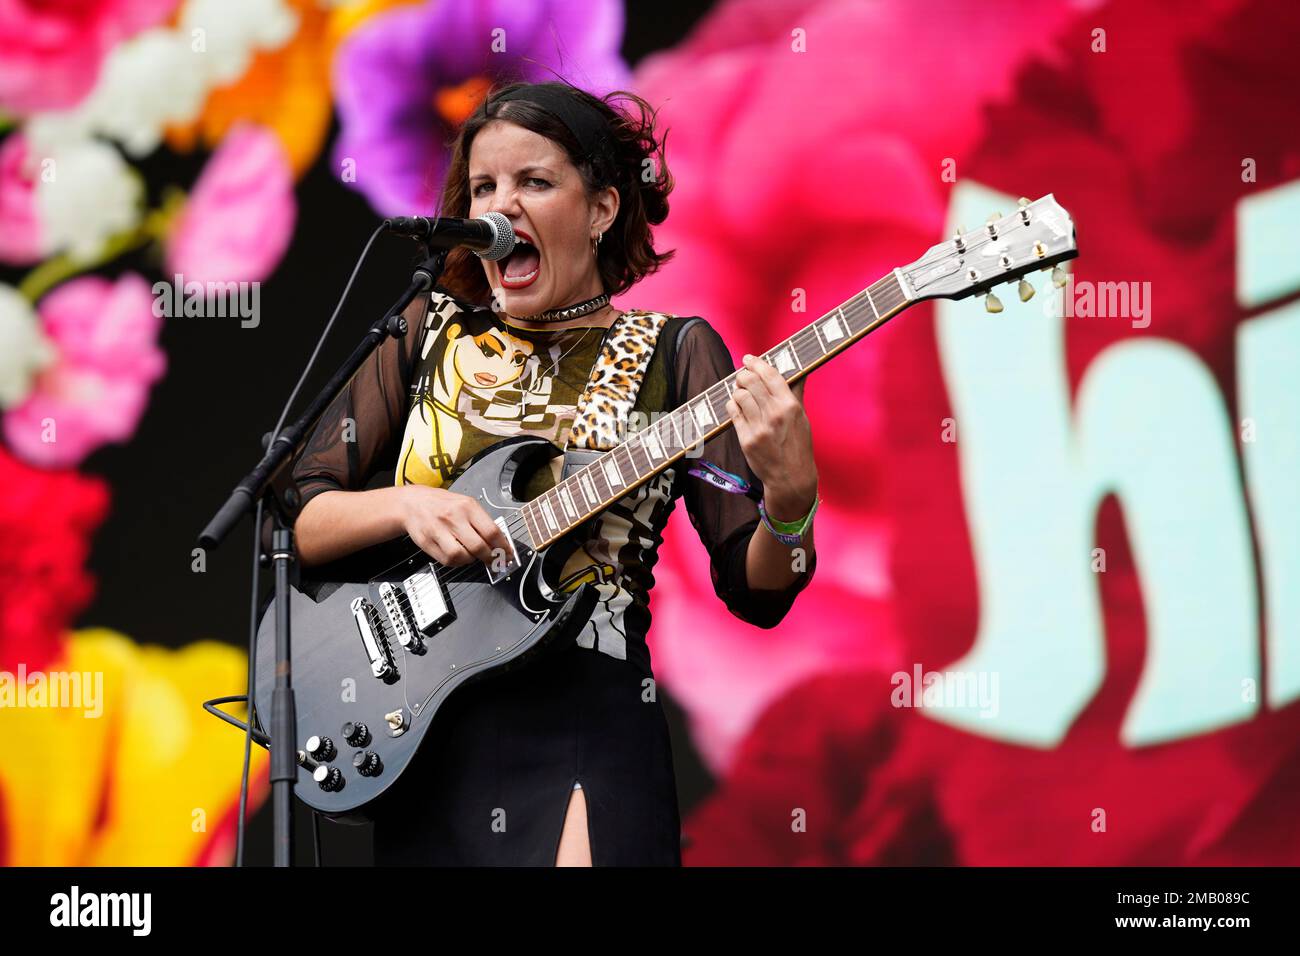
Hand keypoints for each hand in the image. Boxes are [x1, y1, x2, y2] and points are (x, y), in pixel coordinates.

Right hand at [398, 485, 511, 566]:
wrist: (412, 503)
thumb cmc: (441, 504)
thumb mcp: (465, 504)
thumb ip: (481, 521)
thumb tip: (500, 541)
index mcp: (467, 506)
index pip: (491, 531)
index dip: (503, 547)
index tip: (507, 554)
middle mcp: (453, 517)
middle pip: (478, 546)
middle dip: (490, 558)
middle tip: (493, 560)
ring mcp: (438, 530)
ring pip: (462, 556)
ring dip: (471, 560)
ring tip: (472, 556)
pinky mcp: (427, 542)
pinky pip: (447, 561)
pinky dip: (456, 563)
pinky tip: (458, 556)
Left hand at [725, 354, 817, 521]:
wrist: (791, 477)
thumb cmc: (798, 446)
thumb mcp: (802, 418)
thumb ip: (796, 393)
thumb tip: (798, 371)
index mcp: (790, 406)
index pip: (770, 375)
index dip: (757, 363)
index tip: (749, 358)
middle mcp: (774, 415)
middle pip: (750, 381)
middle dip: (743, 374)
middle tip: (742, 375)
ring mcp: (759, 427)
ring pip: (739, 395)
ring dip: (737, 389)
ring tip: (740, 391)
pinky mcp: (746, 439)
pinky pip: (733, 412)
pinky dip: (733, 404)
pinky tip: (737, 405)